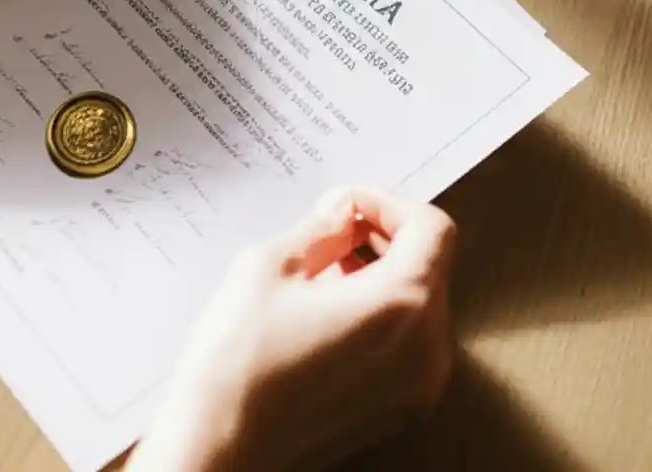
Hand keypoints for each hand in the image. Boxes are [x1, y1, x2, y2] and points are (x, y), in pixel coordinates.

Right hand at [129, 188, 455, 471]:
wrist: (220, 448)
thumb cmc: (236, 365)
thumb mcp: (268, 268)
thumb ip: (320, 228)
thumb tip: (344, 210)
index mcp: (401, 305)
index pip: (432, 229)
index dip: (389, 203)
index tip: (350, 204)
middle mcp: (426, 349)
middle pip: (431, 266)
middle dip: (384, 239)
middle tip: (332, 230)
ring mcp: (418, 386)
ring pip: (421, 306)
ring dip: (382, 277)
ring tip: (323, 274)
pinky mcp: (401, 410)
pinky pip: (409, 345)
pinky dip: (381, 317)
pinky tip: (328, 315)